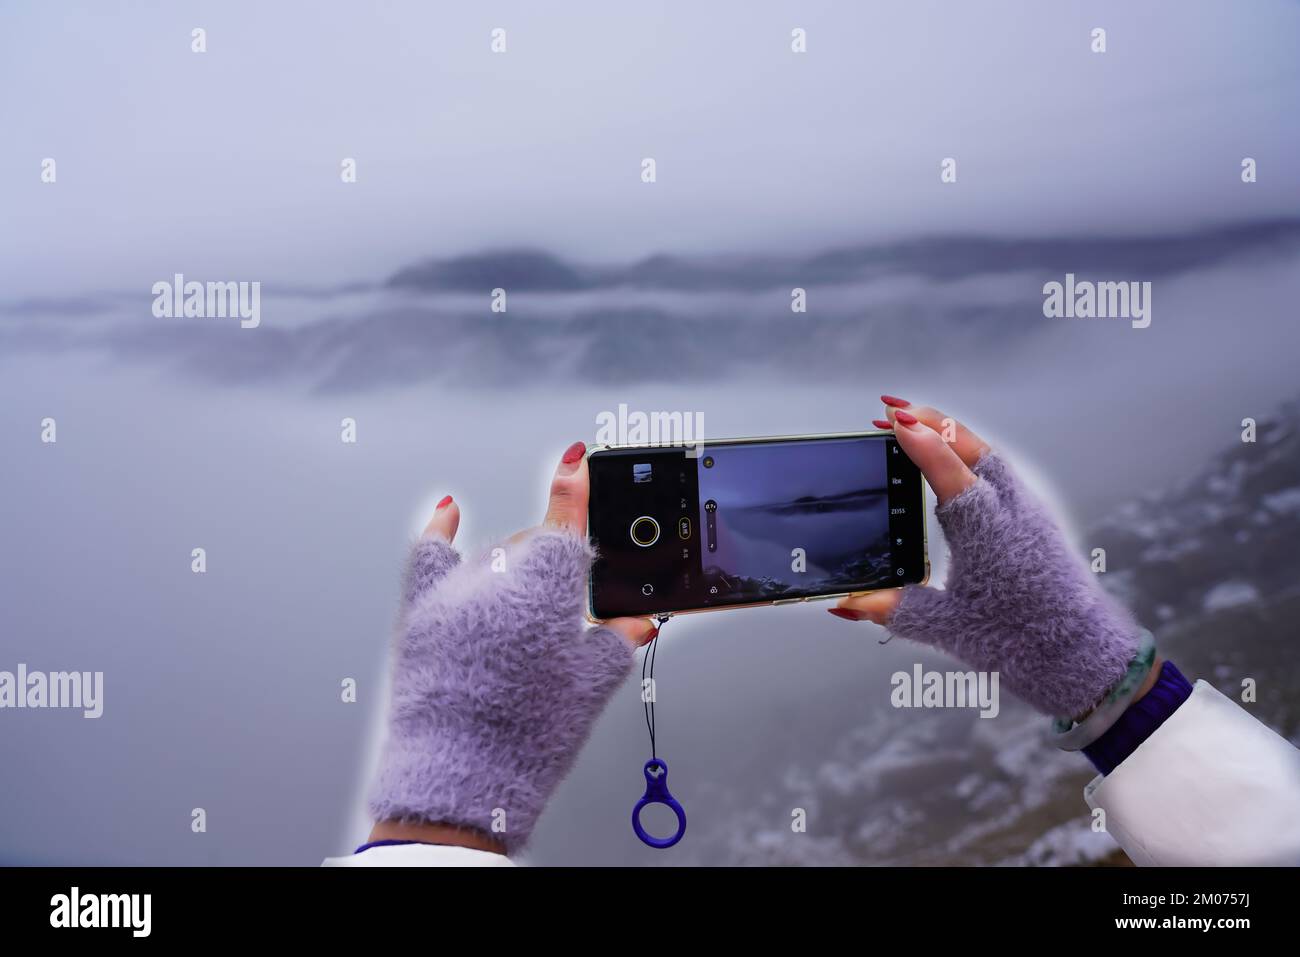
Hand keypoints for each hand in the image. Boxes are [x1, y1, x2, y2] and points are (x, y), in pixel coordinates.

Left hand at [367, 441, 655, 854]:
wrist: (461, 780)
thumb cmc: (528, 734)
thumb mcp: (589, 685)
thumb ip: (616, 640)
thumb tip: (638, 622)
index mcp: (546, 584)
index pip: (564, 520)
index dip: (574, 487)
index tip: (576, 458)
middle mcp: (498, 575)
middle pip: (532, 546)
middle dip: (553, 568)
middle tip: (564, 617)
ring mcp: (455, 591)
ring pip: (493, 557)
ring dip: (512, 575)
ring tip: (520, 631)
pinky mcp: (421, 613)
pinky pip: (430, 554)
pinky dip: (442, 531)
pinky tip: (451, 510)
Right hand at [829, 397, 1143, 718]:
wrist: (1080, 655)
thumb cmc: (1019, 641)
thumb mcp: (946, 627)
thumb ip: (893, 609)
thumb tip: (848, 602)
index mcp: (986, 533)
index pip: (949, 471)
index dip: (919, 443)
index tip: (893, 421)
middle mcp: (1010, 512)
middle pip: (971, 447)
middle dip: (930, 422)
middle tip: (891, 410)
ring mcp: (1026, 511)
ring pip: (987, 453)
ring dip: (949, 432)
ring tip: (914, 422)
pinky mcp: (1034, 518)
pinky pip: (999, 470)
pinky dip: (969, 451)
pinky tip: (951, 457)